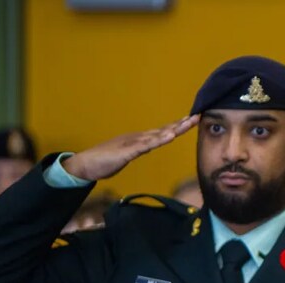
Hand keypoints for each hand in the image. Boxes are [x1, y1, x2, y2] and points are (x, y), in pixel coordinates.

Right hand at [62, 115, 199, 180]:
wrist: (85, 165)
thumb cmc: (105, 160)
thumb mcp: (128, 154)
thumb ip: (140, 149)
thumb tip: (151, 146)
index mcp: (140, 139)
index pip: (163, 131)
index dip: (178, 126)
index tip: (193, 120)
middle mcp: (139, 138)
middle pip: (164, 129)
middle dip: (181, 124)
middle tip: (198, 116)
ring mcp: (133, 143)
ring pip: (157, 135)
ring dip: (173, 129)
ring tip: (188, 122)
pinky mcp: (126, 151)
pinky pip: (145, 146)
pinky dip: (158, 140)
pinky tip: (169, 136)